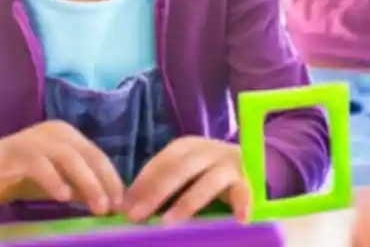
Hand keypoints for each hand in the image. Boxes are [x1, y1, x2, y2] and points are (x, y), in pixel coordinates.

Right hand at [0, 121, 123, 215]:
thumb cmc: (20, 177)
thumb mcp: (56, 182)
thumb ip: (80, 187)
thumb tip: (110, 202)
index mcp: (68, 136)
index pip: (98, 155)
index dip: (112, 178)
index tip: (122, 202)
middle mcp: (54, 132)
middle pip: (88, 155)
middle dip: (104, 182)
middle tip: (112, 207)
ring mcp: (34, 139)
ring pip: (69, 157)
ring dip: (87, 182)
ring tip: (96, 205)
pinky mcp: (13, 152)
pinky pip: (39, 164)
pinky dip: (54, 180)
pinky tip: (64, 197)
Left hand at [122, 137, 250, 223]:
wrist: (245, 164)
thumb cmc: (203, 173)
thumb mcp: (181, 175)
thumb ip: (159, 187)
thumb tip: (125, 208)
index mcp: (188, 147)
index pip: (162, 161)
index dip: (142, 183)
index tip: (123, 206)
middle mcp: (209, 151)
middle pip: (181, 168)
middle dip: (156, 192)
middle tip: (135, 216)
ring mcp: (229, 165)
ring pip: (209, 181)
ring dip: (187, 203)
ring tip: (168, 223)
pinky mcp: (246, 181)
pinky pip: (244, 192)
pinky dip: (242, 204)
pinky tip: (239, 219)